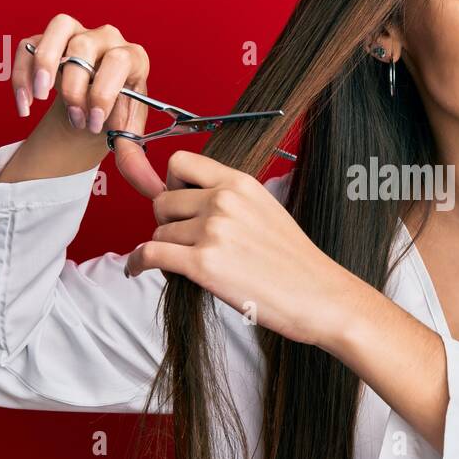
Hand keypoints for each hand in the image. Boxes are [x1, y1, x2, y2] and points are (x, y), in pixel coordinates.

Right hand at [12, 12, 164, 196]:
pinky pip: (30, 44)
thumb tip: (154, 190)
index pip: (120, 61)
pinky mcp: (48, 40)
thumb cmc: (113, 119)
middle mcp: (108, 39)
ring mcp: (77, 34)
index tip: (94, 122)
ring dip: (45, 62)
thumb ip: (135, 162)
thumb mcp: (124, 138)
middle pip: (87, 45)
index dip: (104, 91)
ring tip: (40, 97)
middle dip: (76, 86)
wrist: (92, 111)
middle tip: (75, 119)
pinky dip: (21, 73)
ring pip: (60, 28)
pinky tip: (25, 104)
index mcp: (134, 58)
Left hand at [125, 150, 360, 346]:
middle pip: (162, 200)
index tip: (177, 204)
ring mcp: (213, 231)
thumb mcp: (266, 210)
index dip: (171, 183)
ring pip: (158, 232)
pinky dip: (137, 263)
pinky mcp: (203, 264)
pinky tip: (137, 269)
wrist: (320, 296)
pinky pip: (150, 255)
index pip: (180, 163)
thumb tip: (187, 202)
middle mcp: (224, 201)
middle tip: (184, 243)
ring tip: (183, 265)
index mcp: (240, 183)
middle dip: (166, 223)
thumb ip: (229, 200)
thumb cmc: (296, 262)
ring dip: (164, 249)